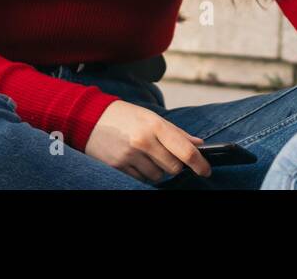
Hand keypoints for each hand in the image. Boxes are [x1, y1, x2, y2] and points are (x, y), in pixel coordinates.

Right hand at [85, 100, 213, 183]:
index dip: (200, 163)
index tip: (206, 170)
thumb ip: (176, 132)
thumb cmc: (126, 117)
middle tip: (169, 157)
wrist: (90, 119)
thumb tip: (199, 144)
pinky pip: (141, 180)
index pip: (185, 150)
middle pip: (173, 167)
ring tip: (147, 156)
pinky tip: (136, 161)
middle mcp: (143, 141)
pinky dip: (144, 174)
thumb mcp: (151, 117)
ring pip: (158, 176)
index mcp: (155, 125)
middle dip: (176, 166)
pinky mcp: (118, 167)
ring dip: (158, 170)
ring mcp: (130, 156)